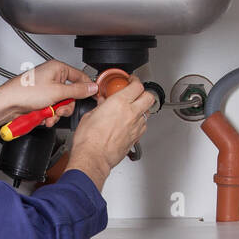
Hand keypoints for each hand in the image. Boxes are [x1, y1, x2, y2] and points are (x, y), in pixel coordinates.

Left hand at [0, 60, 98, 126]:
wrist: (8, 104)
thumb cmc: (25, 92)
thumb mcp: (57, 92)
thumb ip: (78, 91)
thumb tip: (92, 87)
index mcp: (58, 68)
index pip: (80, 76)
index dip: (86, 88)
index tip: (93, 97)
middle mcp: (52, 77)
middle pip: (71, 94)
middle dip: (65, 106)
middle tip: (60, 110)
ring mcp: (46, 89)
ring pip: (61, 105)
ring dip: (56, 114)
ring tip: (48, 115)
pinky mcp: (41, 100)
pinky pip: (52, 110)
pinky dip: (49, 116)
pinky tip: (43, 117)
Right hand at [69, 75, 156, 189]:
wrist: (93, 158)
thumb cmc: (89, 140)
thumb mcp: (89, 115)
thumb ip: (100, 106)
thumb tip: (102, 103)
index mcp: (119, 103)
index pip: (137, 85)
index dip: (135, 81)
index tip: (131, 81)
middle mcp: (131, 113)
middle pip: (149, 97)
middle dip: (144, 93)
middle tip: (136, 93)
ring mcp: (135, 127)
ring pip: (148, 112)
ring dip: (142, 109)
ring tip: (132, 109)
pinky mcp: (135, 138)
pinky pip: (143, 126)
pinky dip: (139, 123)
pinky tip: (130, 124)